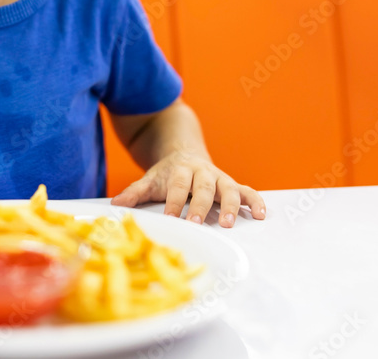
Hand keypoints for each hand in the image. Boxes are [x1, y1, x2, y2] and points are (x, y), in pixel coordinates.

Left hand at [110, 151, 266, 227]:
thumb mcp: (150, 179)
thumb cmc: (167, 174)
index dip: (174, 202)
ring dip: (231, 205)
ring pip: (228, 189)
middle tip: (197, 223)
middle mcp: (203, 172)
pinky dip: (256, 201)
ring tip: (229, 223)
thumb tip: (116, 203)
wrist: (185, 153)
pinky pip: (248, 191)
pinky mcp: (232, 185)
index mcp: (181, 170)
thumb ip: (134, 192)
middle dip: (201, 205)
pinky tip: (261, 214)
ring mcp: (220, 178)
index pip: (177, 186)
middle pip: (204, 187)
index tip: (170, 218)